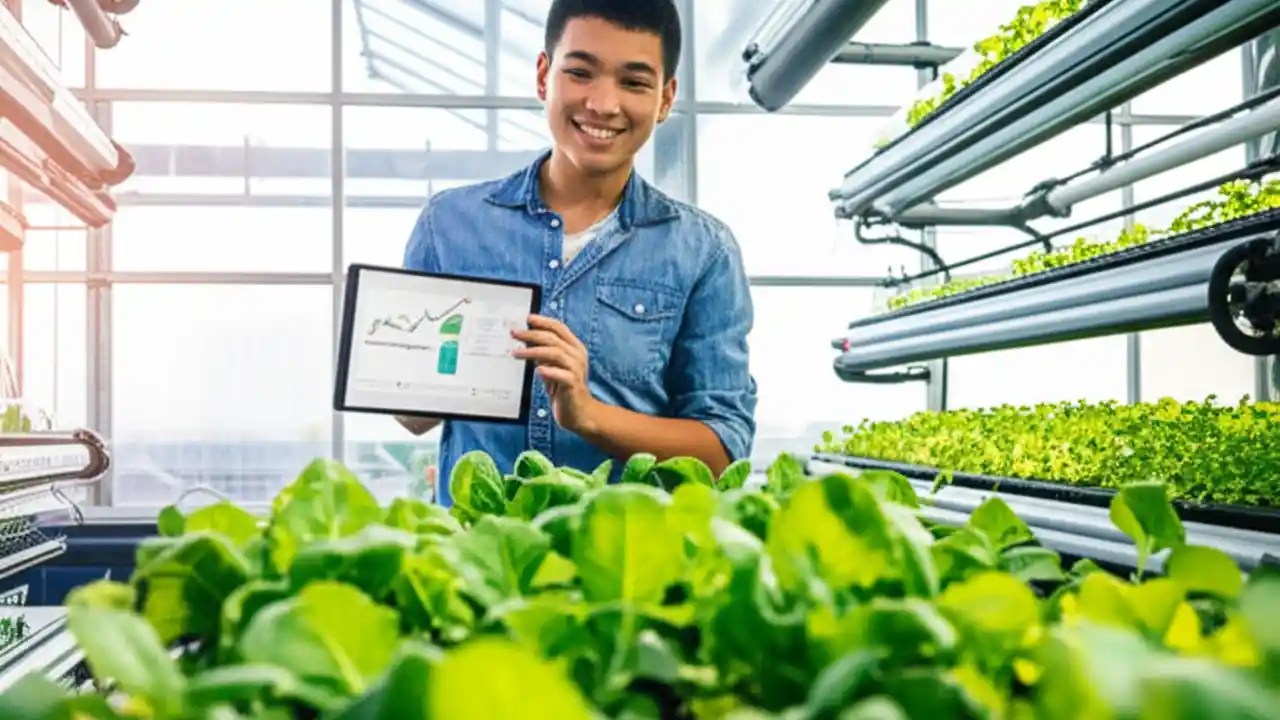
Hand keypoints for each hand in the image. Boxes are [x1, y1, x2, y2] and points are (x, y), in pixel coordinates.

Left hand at [512, 314, 598, 433]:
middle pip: (553, 338)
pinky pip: (561, 375)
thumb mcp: (552, 367)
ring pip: (555, 353)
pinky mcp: (573, 384)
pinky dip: (549, 371)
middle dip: (531, 334)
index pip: (559, 328)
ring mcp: (576, 369)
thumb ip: (543, 353)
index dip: (543, 321)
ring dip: (533, 351)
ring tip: (517, 353)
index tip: (528, 318)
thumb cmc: (564, 389)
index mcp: (574, 348)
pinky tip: (537, 370)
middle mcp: (577, 355)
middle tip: (514, 333)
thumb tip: (526, 340)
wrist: (579, 412)